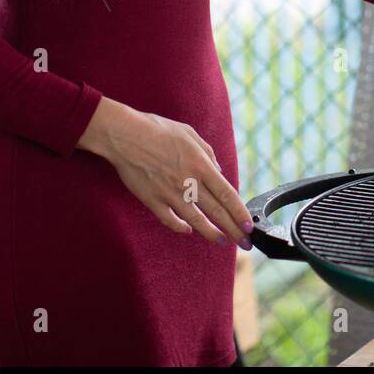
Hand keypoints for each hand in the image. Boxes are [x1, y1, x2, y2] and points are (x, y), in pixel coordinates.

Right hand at [77, 98, 253, 248]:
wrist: (125, 135)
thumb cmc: (158, 129)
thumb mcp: (190, 134)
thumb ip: (208, 153)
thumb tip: (218, 171)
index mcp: (201, 165)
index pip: (227, 195)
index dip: (240, 213)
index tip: (249, 226)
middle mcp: (189, 183)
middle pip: (216, 212)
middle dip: (233, 230)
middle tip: (245, 244)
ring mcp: (170, 194)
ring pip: (196, 220)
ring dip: (211, 234)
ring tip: (223, 242)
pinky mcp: (152, 200)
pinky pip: (169, 219)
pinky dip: (179, 227)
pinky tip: (188, 230)